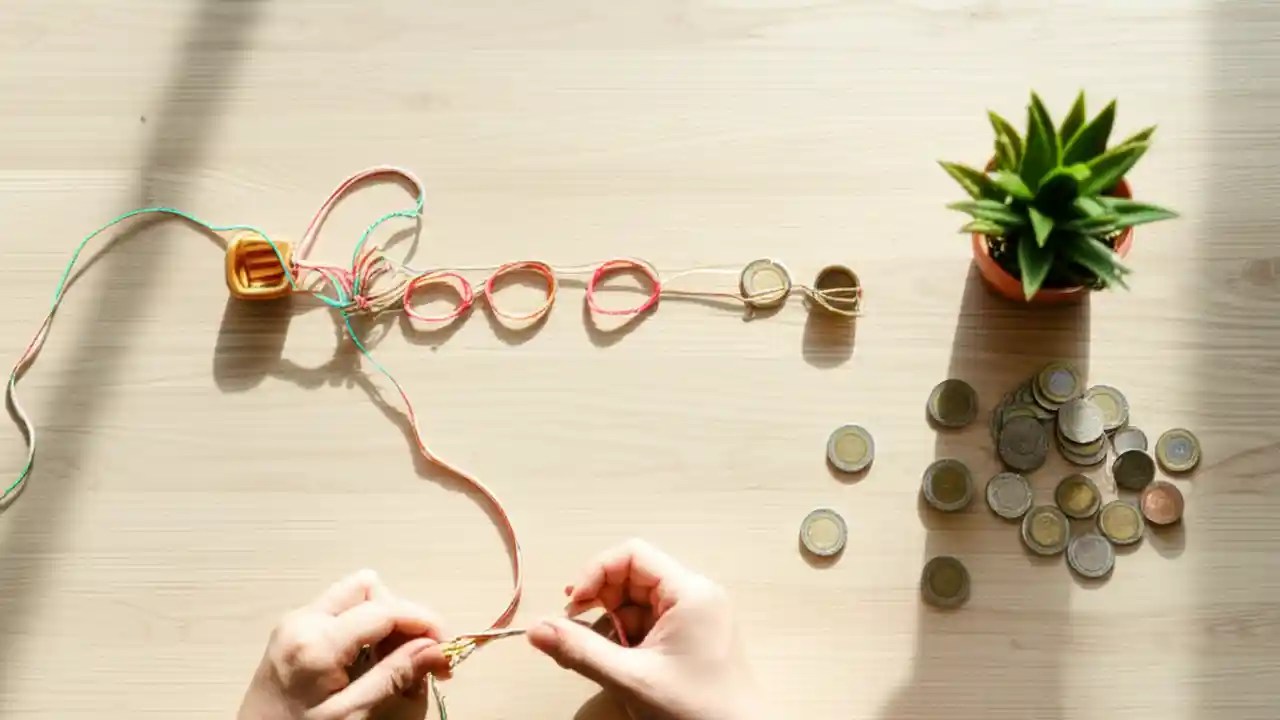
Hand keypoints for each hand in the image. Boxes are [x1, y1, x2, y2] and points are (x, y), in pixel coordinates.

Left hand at [237, 570, 451, 719]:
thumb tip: (438, 649)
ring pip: (354, 595)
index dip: (423, 622)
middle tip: (418, 656)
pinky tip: (368, 659)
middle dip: (400, 616)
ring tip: (393, 660)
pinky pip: (338, 612)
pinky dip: (362, 627)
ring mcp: (294, 622)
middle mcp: (302, 619)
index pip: (384, 609)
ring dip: (382, 620)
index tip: (445, 650)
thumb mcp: (350, 716)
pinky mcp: (291, 631)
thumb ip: (393, 678)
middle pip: (369, 588)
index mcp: (315, 640)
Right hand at [526, 540, 762, 719]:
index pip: (632, 555)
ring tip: (589, 656)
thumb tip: (536, 629)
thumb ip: (579, 651)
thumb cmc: (697, 710)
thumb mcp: (631, 678)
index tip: (573, 605)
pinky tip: (611, 663)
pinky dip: (624, 638)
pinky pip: (648, 623)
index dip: (596, 572)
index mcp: (690, 592)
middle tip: (571, 632)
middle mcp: (695, 595)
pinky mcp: (690, 637)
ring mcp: (694, 616)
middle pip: (632, 576)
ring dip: (608, 624)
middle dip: (598, 601)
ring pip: (636, 603)